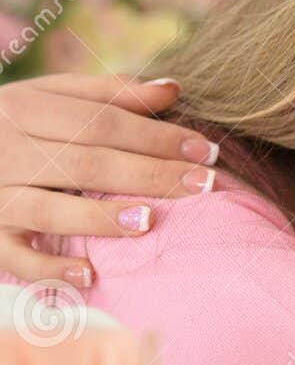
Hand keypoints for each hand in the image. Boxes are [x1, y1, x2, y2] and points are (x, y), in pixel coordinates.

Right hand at [0, 74, 219, 284]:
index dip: (156, 135)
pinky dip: (49, 270)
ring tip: (149, 221)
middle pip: (87, 163)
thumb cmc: (8, 124)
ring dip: (100, 217)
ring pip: (48, 209)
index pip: (102, 121)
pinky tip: (89, 275)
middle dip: (150, 174)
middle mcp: (6, 151)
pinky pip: (14, 258)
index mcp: (24, 109)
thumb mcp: (45, 97)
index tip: (205, 150)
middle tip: (205, 185)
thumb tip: (173, 89)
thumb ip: (107, 93)